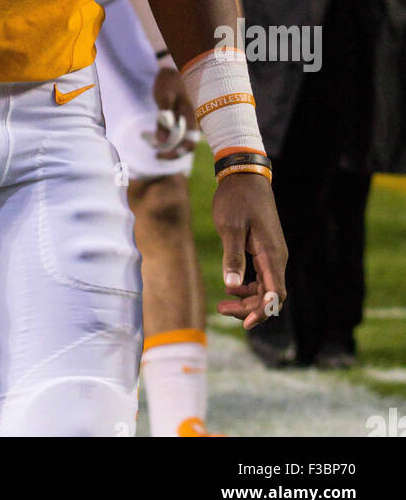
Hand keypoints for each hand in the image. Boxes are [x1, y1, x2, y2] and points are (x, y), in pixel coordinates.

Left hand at [142, 65, 199, 158]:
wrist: (171, 67)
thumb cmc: (168, 81)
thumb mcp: (164, 98)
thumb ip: (163, 119)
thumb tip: (162, 142)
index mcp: (191, 115)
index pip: (191, 141)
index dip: (180, 151)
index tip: (164, 152)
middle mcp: (192, 119)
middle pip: (187, 144)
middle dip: (172, 152)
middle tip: (156, 155)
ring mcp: (187, 119)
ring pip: (181, 140)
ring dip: (169, 146)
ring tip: (153, 147)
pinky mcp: (181, 118)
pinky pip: (177, 133)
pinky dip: (167, 138)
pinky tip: (155, 138)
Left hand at [213, 173, 286, 329]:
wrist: (245, 176)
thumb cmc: (236, 200)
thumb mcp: (230, 228)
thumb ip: (232, 257)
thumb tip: (231, 286)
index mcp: (271, 254)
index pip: (275, 293)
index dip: (263, 311)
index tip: (246, 323)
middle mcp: (276, 257)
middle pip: (270, 295)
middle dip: (249, 308)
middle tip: (222, 310)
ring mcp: (272, 253)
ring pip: (265, 287)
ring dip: (247, 299)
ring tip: (223, 304)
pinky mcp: (265, 249)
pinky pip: (261, 276)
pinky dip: (248, 286)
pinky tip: (231, 288)